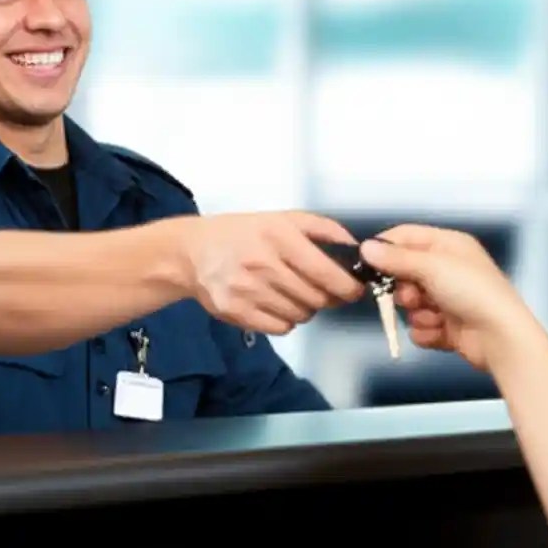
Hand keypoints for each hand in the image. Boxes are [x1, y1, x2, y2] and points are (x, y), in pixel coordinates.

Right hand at [180, 211, 366, 334]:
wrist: (193, 252)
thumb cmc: (243, 234)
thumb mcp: (283, 219)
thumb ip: (323, 229)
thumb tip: (354, 248)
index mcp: (278, 237)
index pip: (324, 272)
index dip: (347, 287)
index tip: (354, 290)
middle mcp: (262, 264)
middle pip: (315, 298)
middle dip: (327, 298)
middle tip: (322, 290)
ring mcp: (247, 291)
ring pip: (300, 315)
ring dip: (305, 308)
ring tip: (293, 293)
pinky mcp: (236, 312)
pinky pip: (280, 328)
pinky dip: (286, 320)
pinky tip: (276, 304)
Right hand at [360, 224, 543, 370]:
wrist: (500, 337)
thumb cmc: (472, 291)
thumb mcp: (432, 267)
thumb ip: (396, 259)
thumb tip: (365, 248)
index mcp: (448, 245)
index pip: (406, 237)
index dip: (385, 248)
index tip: (365, 262)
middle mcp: (447, 269)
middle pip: (404, 273)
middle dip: (403, 289)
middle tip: (412, 296)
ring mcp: (447, 299)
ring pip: (410, 304)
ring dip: (417, 313)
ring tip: (434, 316)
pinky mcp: (447, 326)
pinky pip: (419, 327)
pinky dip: (426, 331)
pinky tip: (441, 332)